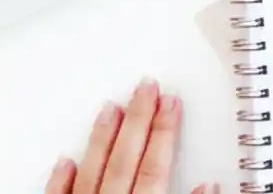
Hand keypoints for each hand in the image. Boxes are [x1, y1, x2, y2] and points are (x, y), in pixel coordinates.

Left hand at [46, 79, 217, 193]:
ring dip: (103, 138)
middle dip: (139, 119)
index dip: (165, 132)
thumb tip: (210, 185)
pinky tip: (66, 160)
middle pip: (126, 159)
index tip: (171, 103)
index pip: (155, 168)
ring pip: (92, 171)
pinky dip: (62, 179)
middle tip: (145, 87)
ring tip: (110, 107)